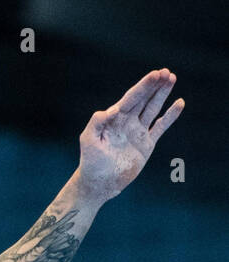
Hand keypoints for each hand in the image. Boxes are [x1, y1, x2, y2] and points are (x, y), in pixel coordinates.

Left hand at [77, 68, 183, 202]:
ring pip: (153, 108)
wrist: (99, 183)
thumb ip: (96, 123)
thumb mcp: (88, 141)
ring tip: (172, 78)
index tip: (155, 74)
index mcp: (114, 119)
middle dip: (154, 86)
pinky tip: (179, 103)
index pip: (131, 98)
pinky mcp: (146, 144)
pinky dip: (170, 116)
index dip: (143, 86)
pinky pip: (161, 126)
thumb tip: (112, 110)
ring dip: (162, 94)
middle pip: (143, 99)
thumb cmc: (90, 162)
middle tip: (166, 72)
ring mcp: (137, 132)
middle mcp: (127, 122)